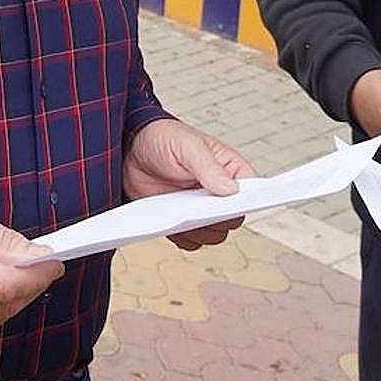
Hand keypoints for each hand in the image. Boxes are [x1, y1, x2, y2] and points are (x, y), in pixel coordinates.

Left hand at [124, 118, 255, 248]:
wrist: (129, 151)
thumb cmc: (162, 139)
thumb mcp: (187, 146)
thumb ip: (209, 166)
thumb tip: (231, 189)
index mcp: (229, 169)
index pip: (251, 191)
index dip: (248, 201)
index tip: (233, 207)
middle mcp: (218, 192)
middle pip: (233, 219)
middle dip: (218, 220)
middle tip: (199, 211)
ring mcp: (201, 209)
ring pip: (214, 234)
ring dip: (200, 232)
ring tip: (181, 217)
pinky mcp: (183, 223)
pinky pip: (192, 242)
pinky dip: (184, 239)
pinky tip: (172, 225)